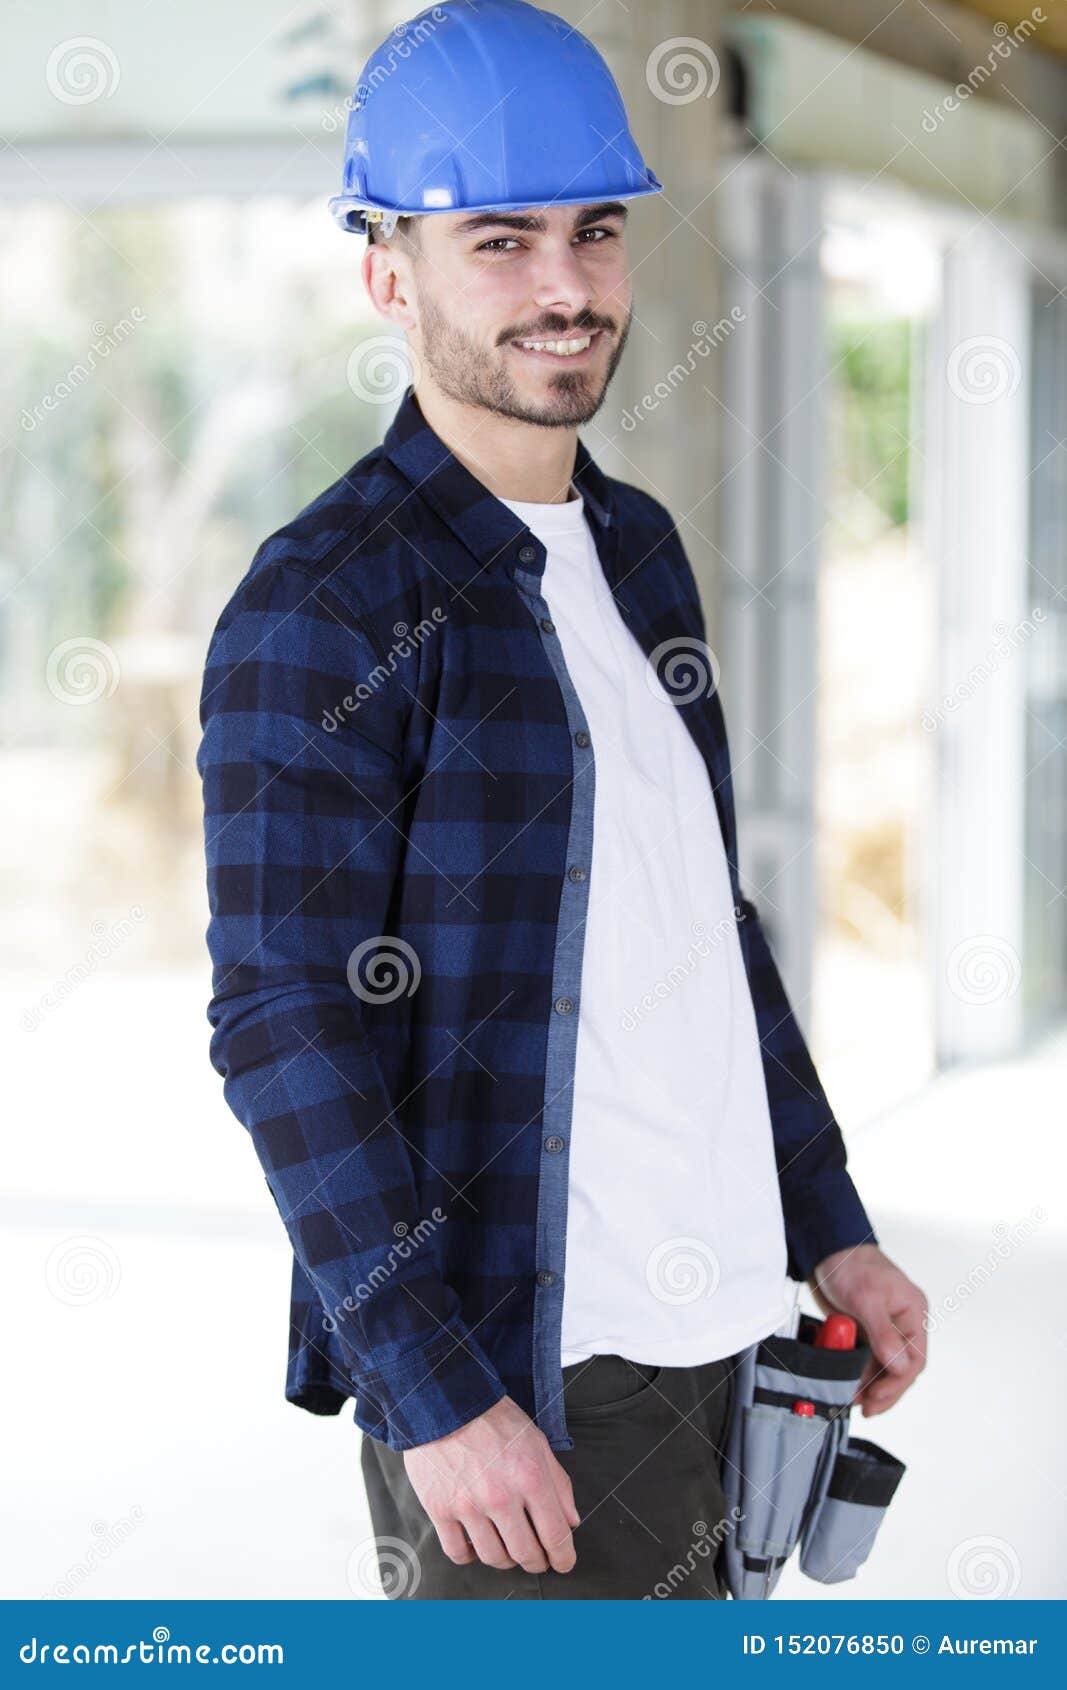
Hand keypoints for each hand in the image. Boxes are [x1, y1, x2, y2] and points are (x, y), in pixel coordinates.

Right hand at [403, 1394, 579, 1574]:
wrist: (447, 1400)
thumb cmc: (494, 1418)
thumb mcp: (537, 1442)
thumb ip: (559, 1483)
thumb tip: (571, 1521)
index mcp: (530, 1477)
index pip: (556, 1535)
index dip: (564, 1557)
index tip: (564, 1562)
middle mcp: (500, 1496)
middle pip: (525, 1554)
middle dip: (537, 1562)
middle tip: (538, 1559)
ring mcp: (467, 1505)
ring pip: (493, 1557)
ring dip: (506, 1560)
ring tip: (508, 1548)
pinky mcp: (439, 1509)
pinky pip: (457, 1552)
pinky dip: (470, 1556)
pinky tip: (476, 1544)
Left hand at [809, 1243, 926, 1417]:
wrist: (827, 1250)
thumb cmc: (852, 1265)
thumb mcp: (867, 1299)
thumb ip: (883, 1335)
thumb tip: (899, 1367)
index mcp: (913, 1314)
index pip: (914, 1359)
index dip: (897, 1383)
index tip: (876, 1398)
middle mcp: (902, 1324)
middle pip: (901, 1368)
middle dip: (884, 1390)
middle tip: (866, 1408)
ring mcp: (884, 1328)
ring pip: (884, 1367)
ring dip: (870, 1384)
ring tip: (854, 1400)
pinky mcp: (866, 1330)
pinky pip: (867, 1359)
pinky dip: (859, 1372)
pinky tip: (849, 1384)